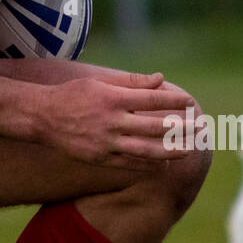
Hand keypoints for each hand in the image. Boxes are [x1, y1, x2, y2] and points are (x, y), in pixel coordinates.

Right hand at [36, 71, 195, 167]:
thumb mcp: (99, 82)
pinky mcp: (100, 159)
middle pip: (155, 127)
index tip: (189, 102)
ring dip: (172, 151)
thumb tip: (160, 79)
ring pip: (147, 150)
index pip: (152, 100)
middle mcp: (111, 122)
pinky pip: (131, 163)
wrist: (42, 118)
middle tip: (200, 127)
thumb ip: (131, 82)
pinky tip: (164, 163)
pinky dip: (150, 164)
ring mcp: (106, 143)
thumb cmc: (72, 95)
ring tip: (190, 149)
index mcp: (112, 99)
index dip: (173, 101)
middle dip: (181, 128)